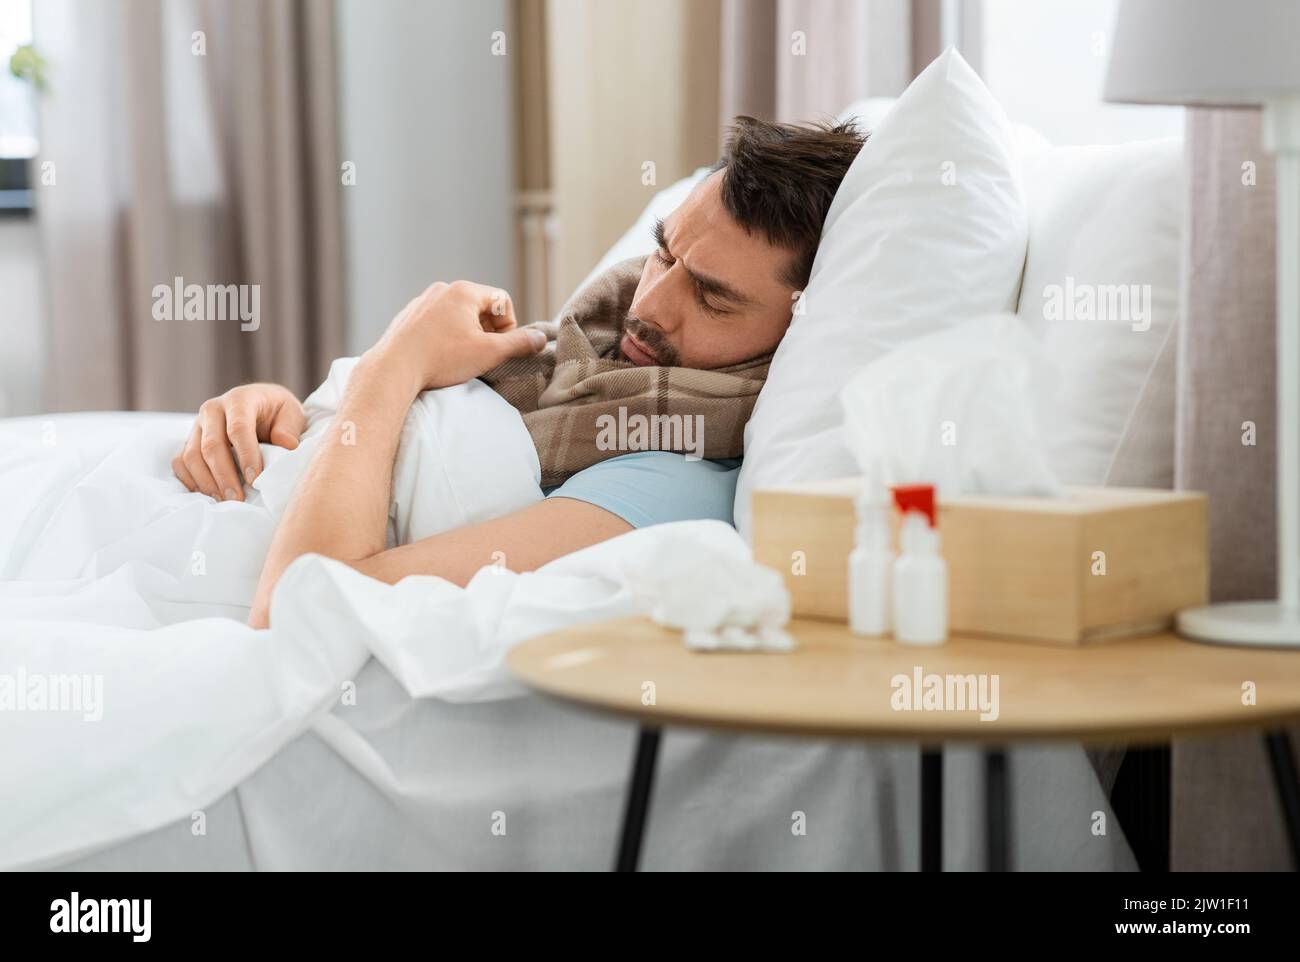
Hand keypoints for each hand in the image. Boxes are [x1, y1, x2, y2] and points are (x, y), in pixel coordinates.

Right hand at [172, 383, 305, 500]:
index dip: (246, 455)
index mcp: (239, 399)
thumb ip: (289, 428)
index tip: (255, 480)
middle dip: (224, 475)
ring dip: (207, 482)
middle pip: (211, 445)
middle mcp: (213, 409)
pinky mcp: (189, 440)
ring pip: (192, 456)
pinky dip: (191, 481)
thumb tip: (287, 445)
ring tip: (225, 500)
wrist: (261, 405)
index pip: (238, 428)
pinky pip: (180, 462)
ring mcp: (197, 425)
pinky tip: (209, 495)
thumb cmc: (278, 413)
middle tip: (237, 498)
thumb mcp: (292, 413)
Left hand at [367, 280, 545, 392]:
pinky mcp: (408, 316)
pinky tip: (439, 357)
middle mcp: (442, 289)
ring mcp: (422, 302)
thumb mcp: (488, 353)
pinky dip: (444, 337)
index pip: (502, 300)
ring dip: (466, 335)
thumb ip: (518, 344)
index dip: (509, 326)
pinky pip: (436, 322)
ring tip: (460, 358)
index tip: (501, 348)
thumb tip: (541, 338)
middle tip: (482, 355)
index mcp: (464, 291)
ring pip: (457, 315)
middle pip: (480, 306)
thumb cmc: (441, 359)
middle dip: (487, 331)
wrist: (393, 370)